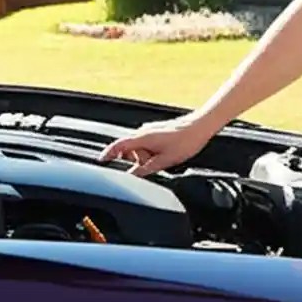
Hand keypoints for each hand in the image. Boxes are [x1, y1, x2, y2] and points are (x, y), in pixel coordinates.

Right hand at [97, 114, 217, 176]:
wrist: (201, 126)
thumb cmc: (186, 141)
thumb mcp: (165, 161)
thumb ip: (146, 169)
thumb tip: (133, 176)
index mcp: (142, 137)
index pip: (118, 145)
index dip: (108, 154)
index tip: (101, 161)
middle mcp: (143, 131)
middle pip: (128, 150)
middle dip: (135, 161)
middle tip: (153, 166)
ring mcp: (150, 130)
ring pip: (138, 148)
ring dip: (145, 158)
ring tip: (163, 160)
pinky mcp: (157, 131)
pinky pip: (146, 144)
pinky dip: (150, 153)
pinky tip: (164, 155)